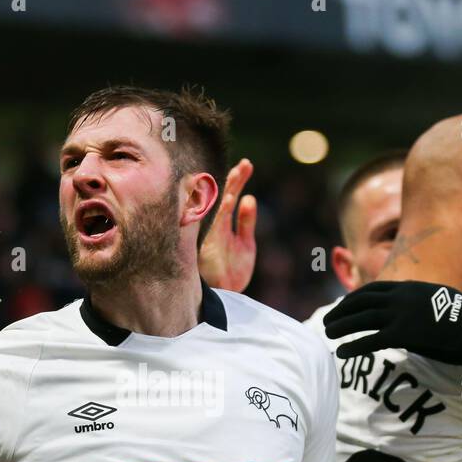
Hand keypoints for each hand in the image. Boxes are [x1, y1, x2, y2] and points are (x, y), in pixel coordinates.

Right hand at [198, 158, 256, 292]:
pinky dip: (223, 211)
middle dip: (234, 181)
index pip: (230, 197)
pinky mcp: (212, 246)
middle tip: (244, 165)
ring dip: (229, 191)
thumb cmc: (232, 270)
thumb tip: (249, 197)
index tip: (247, 165)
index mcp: (225, 225)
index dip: (238, 181)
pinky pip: (218, 225)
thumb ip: (246, 222)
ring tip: (239, 174)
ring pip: (220, 208)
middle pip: (224, 198)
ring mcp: (213, 236)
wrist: (226, 297)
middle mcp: (217, 228)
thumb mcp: (245, 244)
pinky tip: (234, 198)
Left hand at [323, 280, 461, 370]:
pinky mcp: (405, 335)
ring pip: (361, 319)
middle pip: (362, 302)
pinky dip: (353, 346)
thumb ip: (420, 305)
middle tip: (328, 321)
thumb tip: (412, 314)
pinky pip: (371, 340)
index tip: (343, 306)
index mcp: (411, 288)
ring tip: (328, 335)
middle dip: (342, 311)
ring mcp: (403, 314)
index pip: (374, 290)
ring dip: (341, 326)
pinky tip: (342, 353)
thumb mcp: (440, 303)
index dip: (355, 299)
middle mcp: (403, 297)